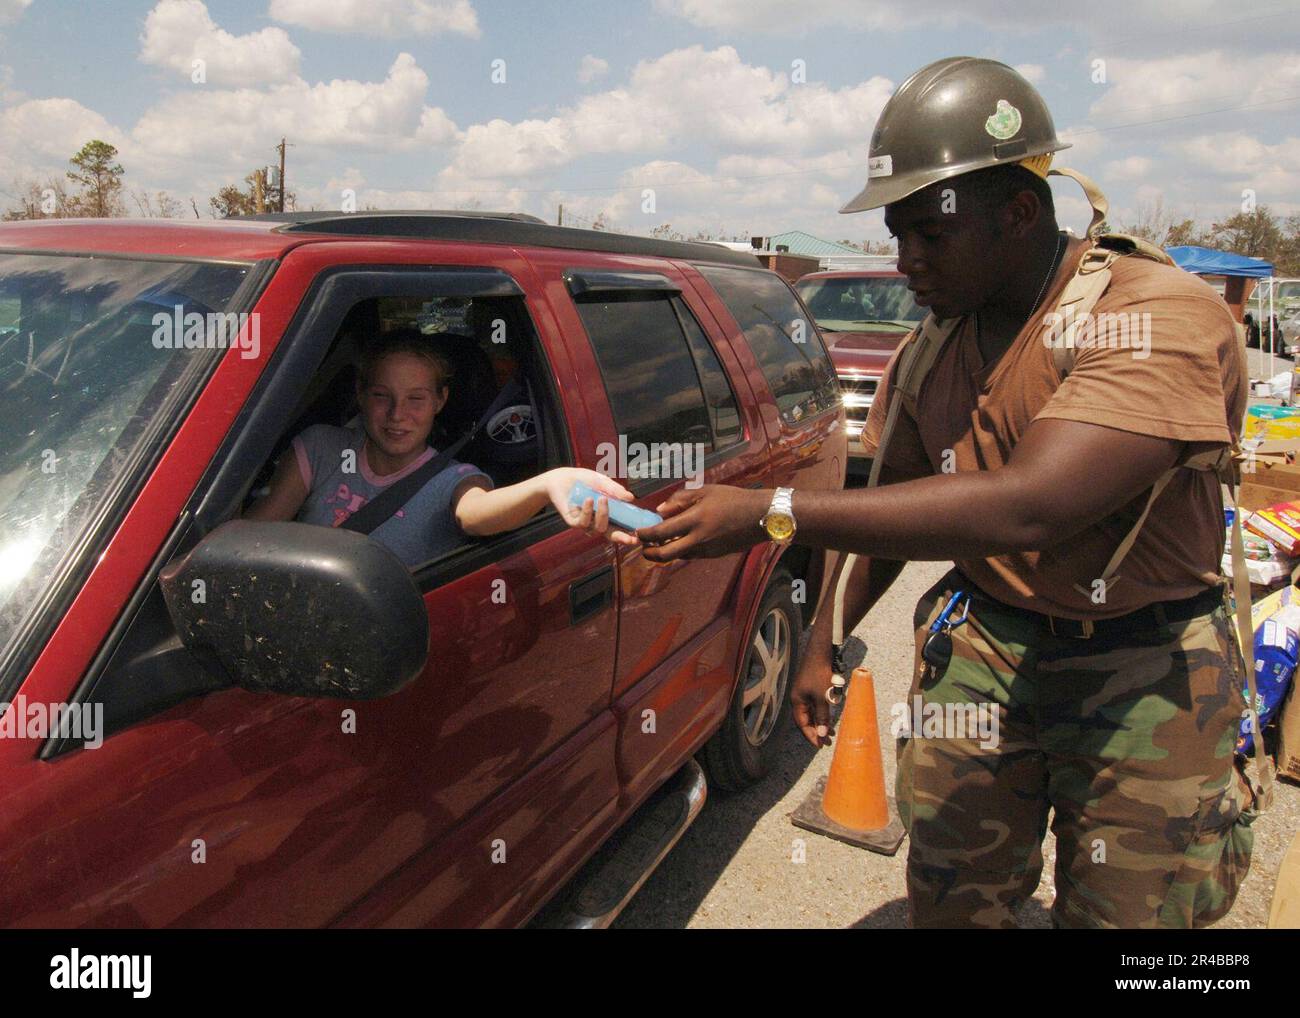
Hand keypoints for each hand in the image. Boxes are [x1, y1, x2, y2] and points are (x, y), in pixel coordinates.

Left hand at [543, 467, 639, 546]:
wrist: (562, 477)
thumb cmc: (584, 480)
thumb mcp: (602, 482)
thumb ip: (615, 490)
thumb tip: (631, 498)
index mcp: (608, 514)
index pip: (620, 527)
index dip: (629, 533)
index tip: (639, 536)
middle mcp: (597, 522)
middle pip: (611, 535)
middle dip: (621, 538)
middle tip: (630, 539)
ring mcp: (585, 523)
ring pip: (599, 528)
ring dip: (603, 514)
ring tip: (602, 498)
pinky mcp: (573, 521)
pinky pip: (583, 522)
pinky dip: (587, 511)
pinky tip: (588, 499)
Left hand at [636, 484, 770, 561]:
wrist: (760, 516)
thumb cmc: (733, 498)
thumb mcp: (705, 491)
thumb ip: (680, 499)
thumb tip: (660, 511)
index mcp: (695, 520)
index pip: (662, 532)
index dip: (646, 534)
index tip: (638, 532)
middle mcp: (699, 539)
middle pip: (666, 554)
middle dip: (650, 553)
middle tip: (642, 548)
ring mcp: (707, 550)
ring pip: (678, 556)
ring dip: (665, 553)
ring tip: (658, 544)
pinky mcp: (714, 555)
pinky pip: (692, 555)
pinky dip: (681, 551)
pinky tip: (679, 541)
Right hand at [791, 640, 835, 747]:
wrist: (821, 651)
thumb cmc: (820, 673)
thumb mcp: (822, 697)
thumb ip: (822, 716)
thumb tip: (821, 734)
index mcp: (797, 701)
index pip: (802, 723)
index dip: (811, 735)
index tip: (819, 745)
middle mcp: (799, 697)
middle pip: (806, 719)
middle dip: (816, 731)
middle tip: (826, 742)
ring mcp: (805, 691)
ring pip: (812, 712)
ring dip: (821, 722)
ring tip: (831, 732)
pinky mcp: (812, 686)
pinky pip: (816, 704)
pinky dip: (823, 712)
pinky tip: (830, 715)